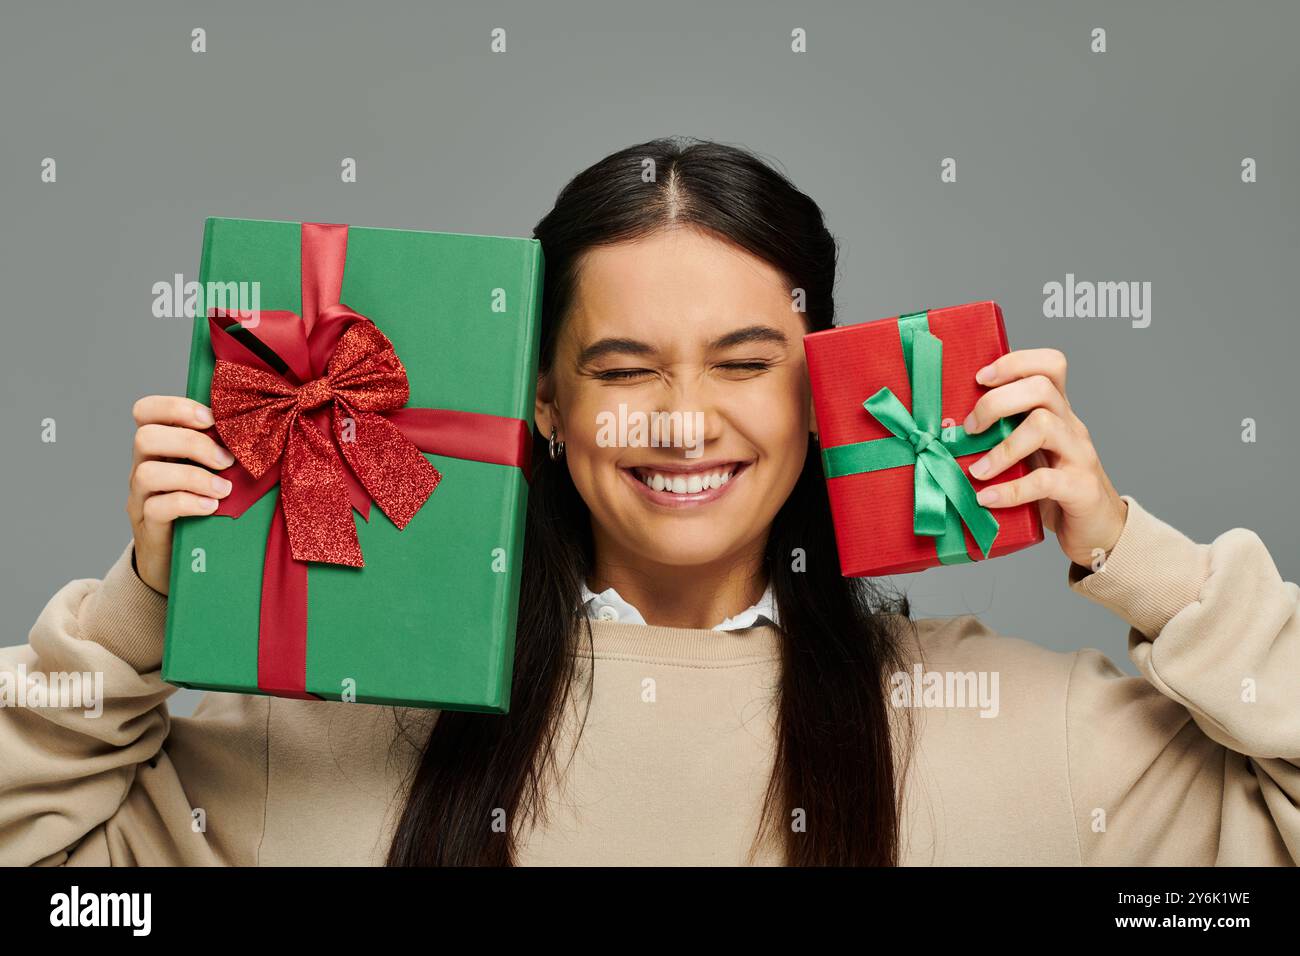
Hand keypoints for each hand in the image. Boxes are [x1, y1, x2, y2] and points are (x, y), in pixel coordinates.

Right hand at [127, 396, 236, 594]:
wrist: (187, 563)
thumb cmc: (209, 508)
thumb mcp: (214, 473)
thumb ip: (223, 450)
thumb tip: (264, 429)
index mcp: (160, 448)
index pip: (145, 411)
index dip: (174, 407)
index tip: (211, 419)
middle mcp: (143, 467)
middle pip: (146, 437)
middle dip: (191, 443)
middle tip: (227, 460)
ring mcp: (141, 498)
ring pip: (147, 473)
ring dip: (193, 476)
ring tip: (225, 489)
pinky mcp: (148, 526)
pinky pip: (157, 507)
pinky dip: (189, 502)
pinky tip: (213, 507)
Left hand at [959, 348, 1127, 570]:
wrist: (1099, 530)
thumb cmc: (1052, 489)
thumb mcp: (1027, 456)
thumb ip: (1001, 438)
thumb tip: (945, 433)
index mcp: (1057, 412)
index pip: (1050, 365)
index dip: (1015, 362)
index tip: (980, 378)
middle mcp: (1071, 426)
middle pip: (1041, 388)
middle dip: (997, 402)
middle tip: (971, 428)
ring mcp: (1079, 455)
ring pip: (1044, 425)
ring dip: (1001, 448)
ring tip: (976, 471)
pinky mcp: (1081, 488)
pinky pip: (1045, 481)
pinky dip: (1010, 490)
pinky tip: (986, 498)